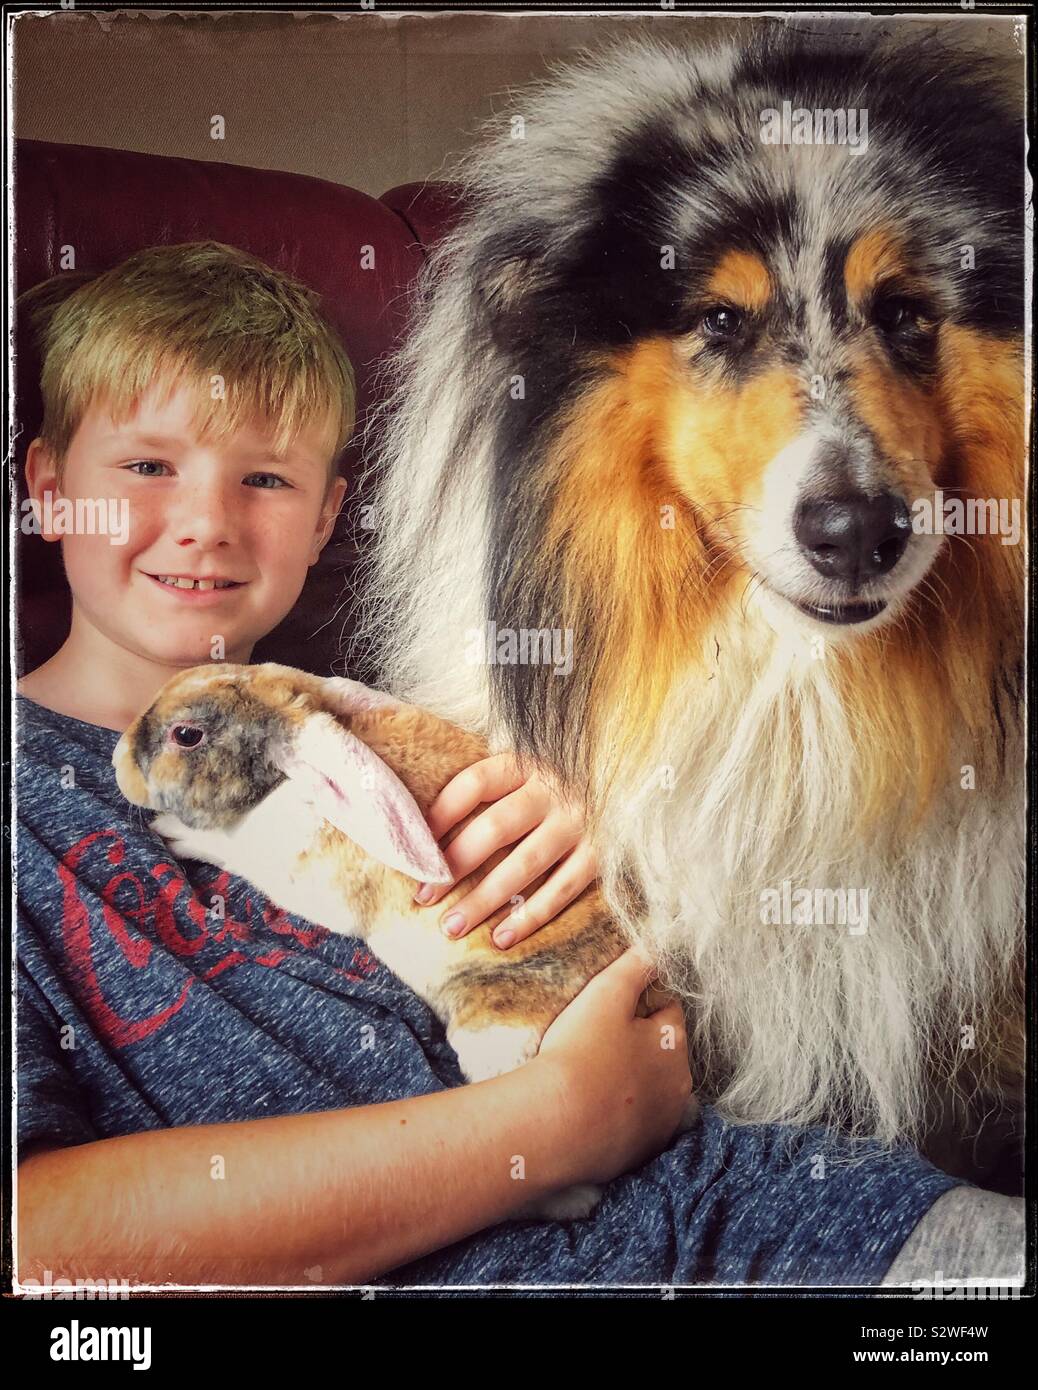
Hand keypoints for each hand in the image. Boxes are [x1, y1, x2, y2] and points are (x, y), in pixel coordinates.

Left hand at [412, 752, 597, 947]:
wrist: (640, 782)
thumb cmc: (569, 780)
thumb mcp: (534, 769)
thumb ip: (498, 787)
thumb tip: (433, 826)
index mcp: (529, 763)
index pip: (475, 783)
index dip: (440, 813)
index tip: (414, 846)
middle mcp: (554, 789)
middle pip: (494, 827)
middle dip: (453, 866)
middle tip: (424, 897)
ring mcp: (580, 821)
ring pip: (524, 864)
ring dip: (484, 899)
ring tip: (452, 926)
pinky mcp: (602, 852)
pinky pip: (562, 889)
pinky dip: (531, 916)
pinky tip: (502, 937)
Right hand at [535, 946, 695, 1186]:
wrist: (557, 1126)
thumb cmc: (580, 1053)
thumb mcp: (605, 995)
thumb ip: (633, 966)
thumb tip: (655, 944)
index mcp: (675, 1042)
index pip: (669, 1009)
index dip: (640, 1003)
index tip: (610, 1008)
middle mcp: (680, 1085)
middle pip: (663, 1052)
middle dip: (640, 1045)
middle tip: (597, 1042)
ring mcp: (662, 1123)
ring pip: (652, 1090)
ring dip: (633, 1082)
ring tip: (593, 1078)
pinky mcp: (642, 1153)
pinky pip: (636, 1124)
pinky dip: (622, 1115)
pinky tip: (594, 1110)